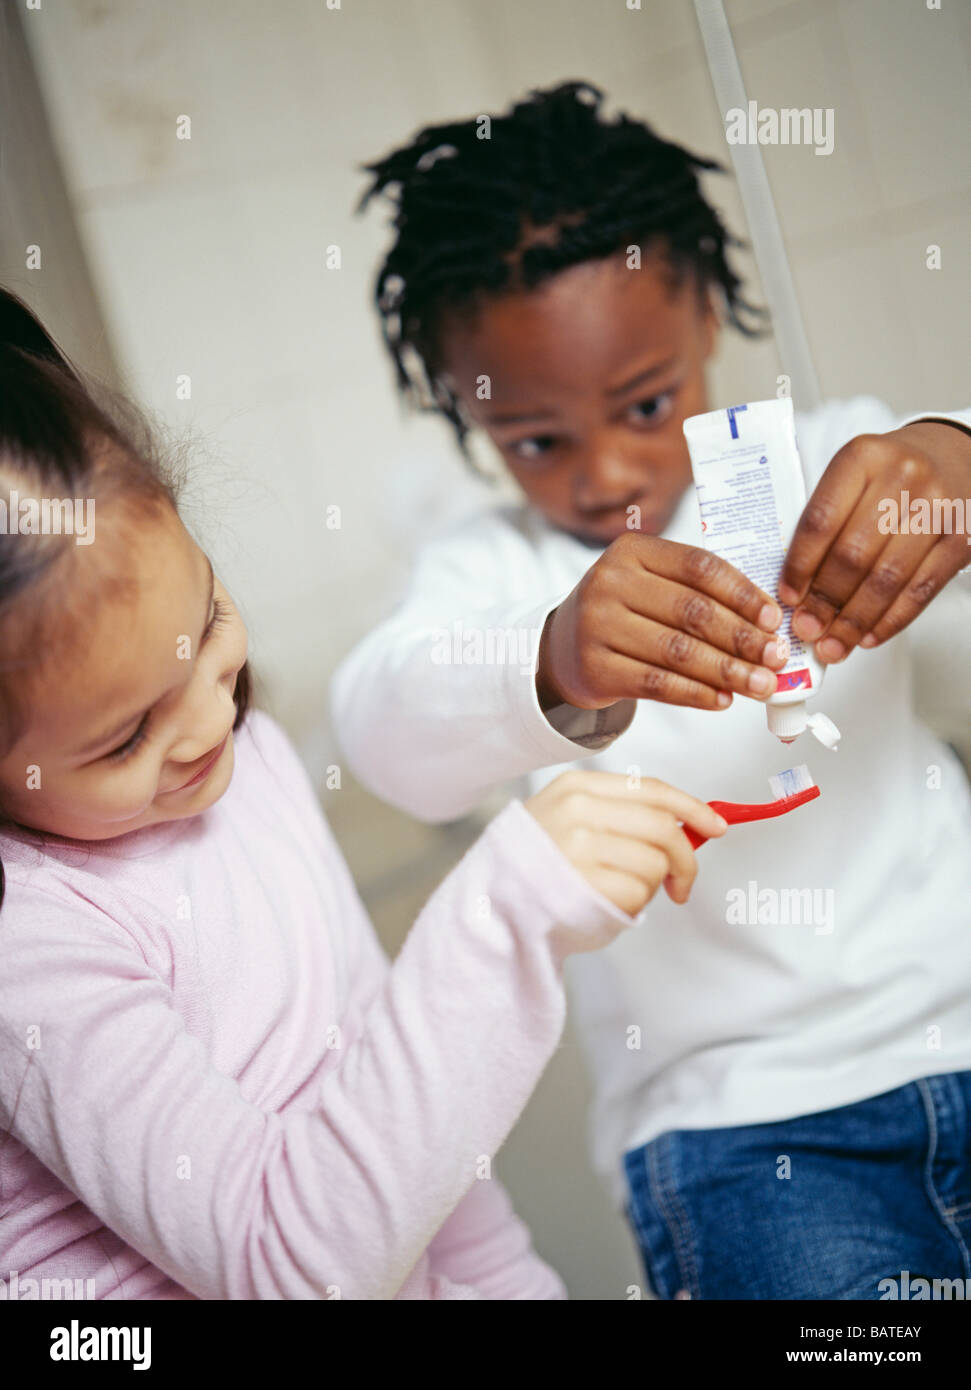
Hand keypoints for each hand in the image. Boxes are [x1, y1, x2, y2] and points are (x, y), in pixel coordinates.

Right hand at [524, 769, 727, 916]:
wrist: (493, 905)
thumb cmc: (539, 865)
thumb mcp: (570, 819)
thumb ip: (624, 816)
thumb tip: (690, 825)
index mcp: (576, 788)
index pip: (651, 790)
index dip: (692, 808)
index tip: (716, 825)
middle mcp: (577, 811)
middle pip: (663, 827)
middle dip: (685, 859)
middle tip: (682, 882)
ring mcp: (579, 848)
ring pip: (655, 863)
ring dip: (652, 886)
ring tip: (622, 891)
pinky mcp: (585, 885)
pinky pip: (639, 893)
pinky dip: (635, 905)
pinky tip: (609, 903)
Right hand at [535, 532, 786, 713]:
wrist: (564, 647)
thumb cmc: (623, 612)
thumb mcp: (650, 583)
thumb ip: (699, 593)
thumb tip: (766, 626)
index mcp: (632, 550)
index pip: (699, 567)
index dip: (743, 594)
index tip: (773, 619)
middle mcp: (610, 582)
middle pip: (692, 611)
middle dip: (743, 638)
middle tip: (776, 657)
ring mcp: (597, 625)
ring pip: (678, 651)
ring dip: (727, 671)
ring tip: (759, 684)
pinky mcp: (595, 667)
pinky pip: (657, 683)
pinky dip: (696, 694)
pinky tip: (722, 698)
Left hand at [780, 421, 970, 662]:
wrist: (951, 456)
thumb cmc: (889, 475)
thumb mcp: (852, 478)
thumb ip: (825, 524)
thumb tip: (798, 591)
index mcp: (862, 458)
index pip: (821, 521)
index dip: (800, 566)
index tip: (787, 598)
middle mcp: (902, 478)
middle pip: (853, 554)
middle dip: (825, 601)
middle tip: (806, 630)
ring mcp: (937, 508)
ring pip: (887, 578)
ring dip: (855, 620)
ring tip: (832, 645)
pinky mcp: (962, 539)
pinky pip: (921, 589)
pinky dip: (891, 620)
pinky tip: (868, 637)